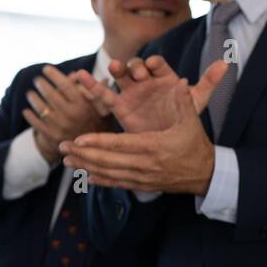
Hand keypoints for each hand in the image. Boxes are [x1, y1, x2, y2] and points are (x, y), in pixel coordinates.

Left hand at [22, 65, 110, 164]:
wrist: (94, 151)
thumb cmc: (97, 123)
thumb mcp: (100, 106)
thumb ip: (89, 89)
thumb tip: (78, 73)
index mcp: (84, 106)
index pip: (66, 86)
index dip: (55, 76)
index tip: (46, 68)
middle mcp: (71, 116)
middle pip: (51, 95)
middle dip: (42, 85)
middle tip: (37, 80)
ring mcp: (60, 127)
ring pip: (41, 108)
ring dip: (33, 99)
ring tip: (30, 93)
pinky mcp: (52, 137)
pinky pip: (36, 123)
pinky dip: (30, 116)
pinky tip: (27, 110)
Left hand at [61, 82, 216, 193]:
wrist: (204, 174)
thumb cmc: (195, 145)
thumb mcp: (191, 122)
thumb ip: (183, 102)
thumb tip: (180, 81)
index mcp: (154, 146)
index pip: (120, 145)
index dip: (98, 142)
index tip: (78, 139)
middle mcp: (145, 164)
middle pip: (108, 161)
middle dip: (83, 154)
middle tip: (61, 147)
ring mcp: (143, 177)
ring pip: (109, 173)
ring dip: (86, 167)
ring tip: (66, 161)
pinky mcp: (143, 185)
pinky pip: (117, 183)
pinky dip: (100, 180)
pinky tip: (86, 178)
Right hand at [74, 55, 227, 133]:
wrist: (170, 141)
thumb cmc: (183, 117)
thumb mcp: (197, 101)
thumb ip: (208, 81)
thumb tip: (226, 62)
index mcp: (164, 77)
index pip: (157, 65)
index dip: (153, 64)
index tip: (152, 66)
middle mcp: (146, 81)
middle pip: (135, 67)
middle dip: (133, 67)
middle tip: (132, 72)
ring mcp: (131, 92)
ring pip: (119, 77)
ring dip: (114, 70)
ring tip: (112, 67)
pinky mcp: (119, 106)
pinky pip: (104, 94)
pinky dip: (92, 86)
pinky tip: (80, 76)